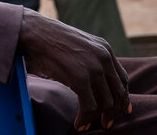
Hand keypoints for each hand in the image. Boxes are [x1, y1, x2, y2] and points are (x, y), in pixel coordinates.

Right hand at [17, 9, 130, 131]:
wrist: (32, 31)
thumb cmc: (49, 38)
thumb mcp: (78, 44)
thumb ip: (91, 58)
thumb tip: (95, 80)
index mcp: (104, 48)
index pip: (122, 78)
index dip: (124, 97)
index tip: (124, 110)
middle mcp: (103, 57)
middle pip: (118, 93)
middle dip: (114, 112)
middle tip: (106, 123)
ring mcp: (93, 68)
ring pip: (105, 103)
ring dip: (97, 118)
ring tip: (87, 124)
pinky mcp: (80, 78)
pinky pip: (89, 107)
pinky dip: (85, 119)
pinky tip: (78, 124)